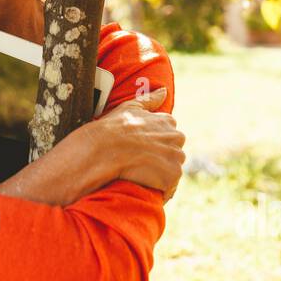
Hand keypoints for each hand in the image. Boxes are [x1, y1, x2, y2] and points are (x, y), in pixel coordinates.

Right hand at [84, 87, 184, 202]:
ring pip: (172, 170)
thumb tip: (164, 91)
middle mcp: (176, 137)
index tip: (141, 151)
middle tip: (139, 165)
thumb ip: (149, 99)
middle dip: (160, 160)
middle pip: (174, 154)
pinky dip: (158, 190)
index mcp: (168, 122)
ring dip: (159, 175)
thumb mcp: (129, 108)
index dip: (155, 145)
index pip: (169, 137)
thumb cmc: (112, 129)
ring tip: (139, 176)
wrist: (103, 149)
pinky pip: (169, 187)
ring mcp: (175, 156)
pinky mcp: (172, 174)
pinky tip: (143, 186)